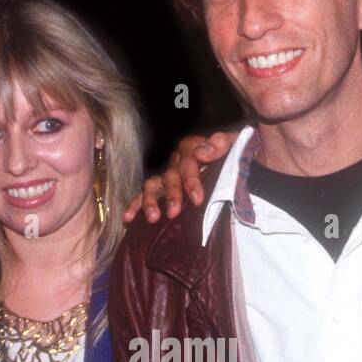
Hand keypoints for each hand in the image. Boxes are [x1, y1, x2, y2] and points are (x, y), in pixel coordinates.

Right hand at [122, 130, 240, 223]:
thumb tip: (202, 153)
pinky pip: (144, 195)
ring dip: (151, 201)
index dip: (191, 179)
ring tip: (153, 217)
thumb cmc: (231, 154)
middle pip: (171, 176)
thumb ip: (221, 144)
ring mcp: (167, 176)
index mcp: (192, 149)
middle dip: (173, 194)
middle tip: (175, 211)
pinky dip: (135, 205)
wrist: (229, 163)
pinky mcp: (161, 190)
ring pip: (154, 185)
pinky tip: (128, 217)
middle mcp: (176, 162)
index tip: (197, 198)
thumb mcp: (233, 143)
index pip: (188, 160)